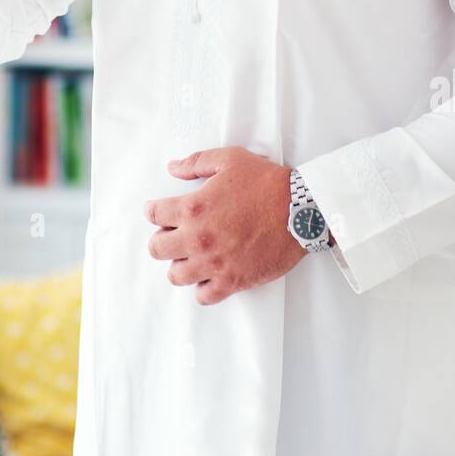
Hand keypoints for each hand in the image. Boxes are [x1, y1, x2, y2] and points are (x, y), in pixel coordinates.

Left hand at [144, 146, 305, 305]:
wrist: (301, 210)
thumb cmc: (267, 183)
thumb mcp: (230, 159)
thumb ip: (196, 162)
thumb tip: (172, 168)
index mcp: (193, 207)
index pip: (154, 215)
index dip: (154, 211)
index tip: (160, 211)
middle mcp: (198, 238)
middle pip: (157, 249)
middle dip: (162, 239)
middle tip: (175, 234)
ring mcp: (214, 263)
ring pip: (176, 275)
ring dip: (179, 264)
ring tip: (192, 255)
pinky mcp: (232, 281)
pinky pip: (203, 296)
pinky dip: (201, 287)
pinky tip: (209, 274)